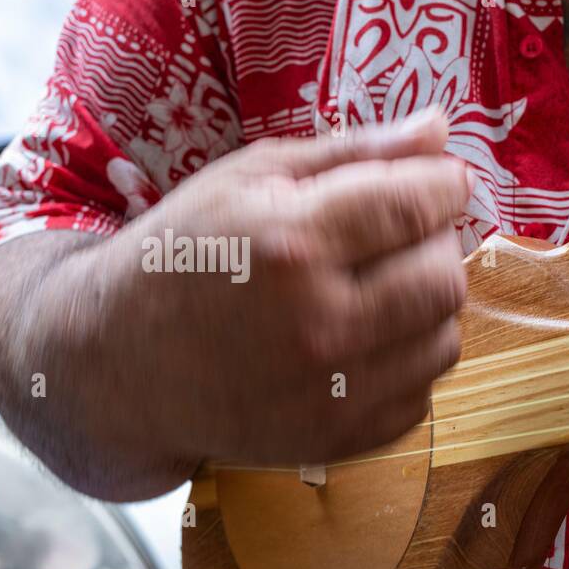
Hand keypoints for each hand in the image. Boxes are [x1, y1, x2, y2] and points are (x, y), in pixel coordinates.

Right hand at [52, 108, 471, 474]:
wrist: (122, 365)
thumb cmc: (187, 255)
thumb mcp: (251, 179)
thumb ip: (355, 153)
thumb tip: (440, 129)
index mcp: (291, 245)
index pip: (415, 207)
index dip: (446, 186)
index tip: (446, 181)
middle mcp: (319, 326)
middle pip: (444, 279)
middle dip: (436, 247)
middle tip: (401, 237)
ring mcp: (332, 394)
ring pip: (444, 340)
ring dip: (426, 308)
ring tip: (376, 290)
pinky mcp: (341, 439)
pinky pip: (422, 393)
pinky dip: (405, 362)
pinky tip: (359, 342)